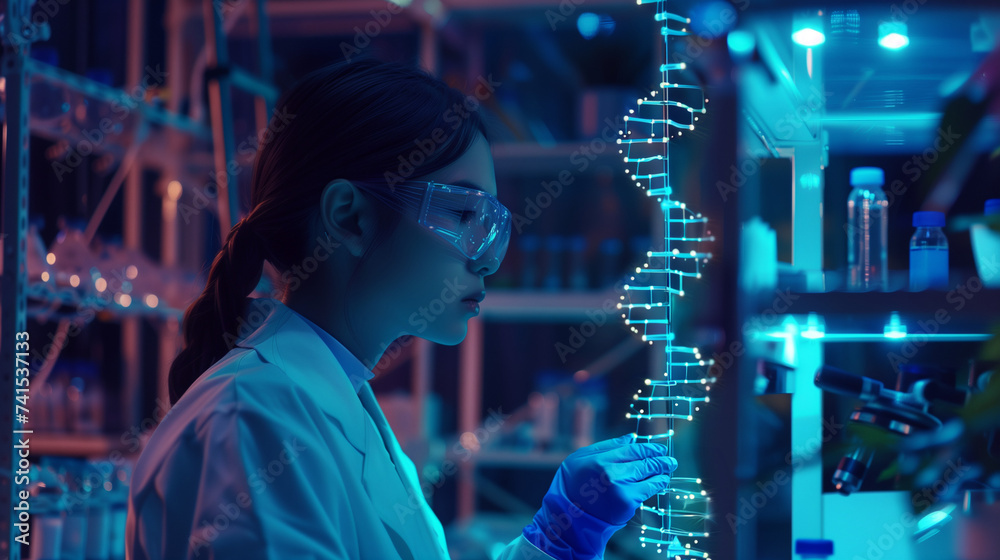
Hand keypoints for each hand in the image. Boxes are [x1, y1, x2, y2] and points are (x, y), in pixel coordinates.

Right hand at [522, 433, 677, 559]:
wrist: (569, 515)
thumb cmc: (573, 484)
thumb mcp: (582, 458)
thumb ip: (608, 446)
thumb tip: (632, 438)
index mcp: (600, 459)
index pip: (633, 450)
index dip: (650, 448)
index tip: (660, 448)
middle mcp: (612, 473)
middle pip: (644, 463)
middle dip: (661, 461)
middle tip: (671, 460)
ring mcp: (621, 490)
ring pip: (649, 478)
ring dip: (662, 474)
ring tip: (667, 471)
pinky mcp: (627, 504)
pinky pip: (646, 492)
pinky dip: (656, 486)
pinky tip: (660, 483)